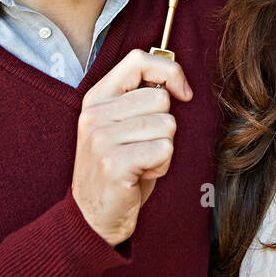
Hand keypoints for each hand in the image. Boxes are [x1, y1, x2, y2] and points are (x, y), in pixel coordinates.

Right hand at [72, 49, 193, 245]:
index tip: (182, 93)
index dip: (169, 70)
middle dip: (164, 126)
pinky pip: (164, 149)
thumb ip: (140, 99)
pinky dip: (161, 166)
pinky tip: (140, 176)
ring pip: (166, 125)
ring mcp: (102, 138)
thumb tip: (177, 82)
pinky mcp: (113, 163)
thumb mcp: (121, 125)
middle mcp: (95, 114)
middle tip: (142, 147)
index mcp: (96, 97)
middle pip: (160, 98)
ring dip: (163, 149)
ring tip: (140, 162)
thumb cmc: (118, 168)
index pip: (138, 60)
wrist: (92, 216)